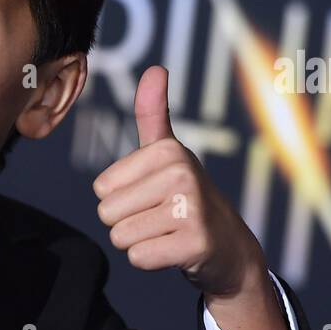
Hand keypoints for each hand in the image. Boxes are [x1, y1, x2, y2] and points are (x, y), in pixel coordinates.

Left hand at [93, 66, 290, 329]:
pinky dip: (152, 260)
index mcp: (168, 151)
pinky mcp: (194, 243)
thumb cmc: (186, 197)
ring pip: (121, 237)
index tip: (153, 197)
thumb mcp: (169, 154)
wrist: (228, 248)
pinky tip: (176, 250)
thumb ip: (153, 114)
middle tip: (160, 219)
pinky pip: (139, 258)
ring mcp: (190, 209)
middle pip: (107, 214)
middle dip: (128, 223)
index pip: (102, 189)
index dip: (122, 199)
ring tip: (168, 232)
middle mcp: (181, 174)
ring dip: (140, 242)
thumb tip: (155, 69)